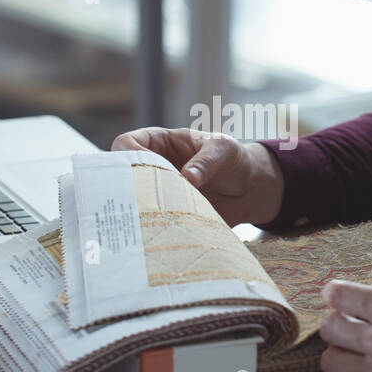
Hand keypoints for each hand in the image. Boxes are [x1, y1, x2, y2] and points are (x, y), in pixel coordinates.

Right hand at [110, 127, 283, 226]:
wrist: (250, 190)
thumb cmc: (234, 159)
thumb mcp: (223, 150)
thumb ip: (206, 161)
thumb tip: (188, 177)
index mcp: (159, 141)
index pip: (126, 143)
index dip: (129, 155)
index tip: (148, 170)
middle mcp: (153, 165)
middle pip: (121, 173)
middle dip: (127, 185)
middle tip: (140, 200)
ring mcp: (158, 191)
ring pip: (134, 199)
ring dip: (141, 207)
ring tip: (154, 217)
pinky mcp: (167, 213)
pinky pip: (152, 219)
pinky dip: (154, 224)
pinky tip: (164, 230)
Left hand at [318, 263, 371, 371]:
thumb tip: (367, 288)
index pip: (337, 296)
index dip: (334, 292)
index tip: (340, 295)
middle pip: (329, 329)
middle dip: (337, 319)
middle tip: (351, 319)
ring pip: (331, 362)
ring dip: (339, 350)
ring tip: (356, 346)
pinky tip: (362, 369)